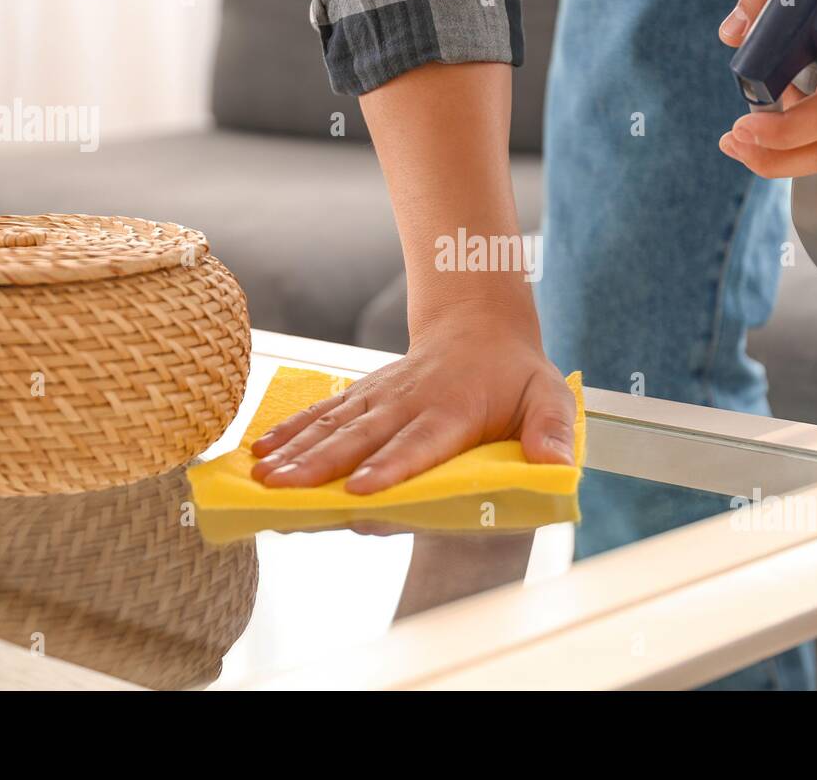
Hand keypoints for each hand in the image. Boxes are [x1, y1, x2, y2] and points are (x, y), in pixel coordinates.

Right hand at [249, 305, 575, 493]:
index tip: (361, 491)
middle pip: (362, 437)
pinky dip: (291, 429)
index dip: (390, 467)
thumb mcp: (550, 396)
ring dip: (296, 450)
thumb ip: (552, 430)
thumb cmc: (516, 374)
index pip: (419, 442)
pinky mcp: (366, 393)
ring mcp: (382, 395)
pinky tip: (260, 451)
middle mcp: (410, 401)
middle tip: (284, 489)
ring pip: (334, 423)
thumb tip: (556, 466)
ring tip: (260, 476)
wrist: (480, 325)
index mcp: (453, 409)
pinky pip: (324, 411)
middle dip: (321, 465)